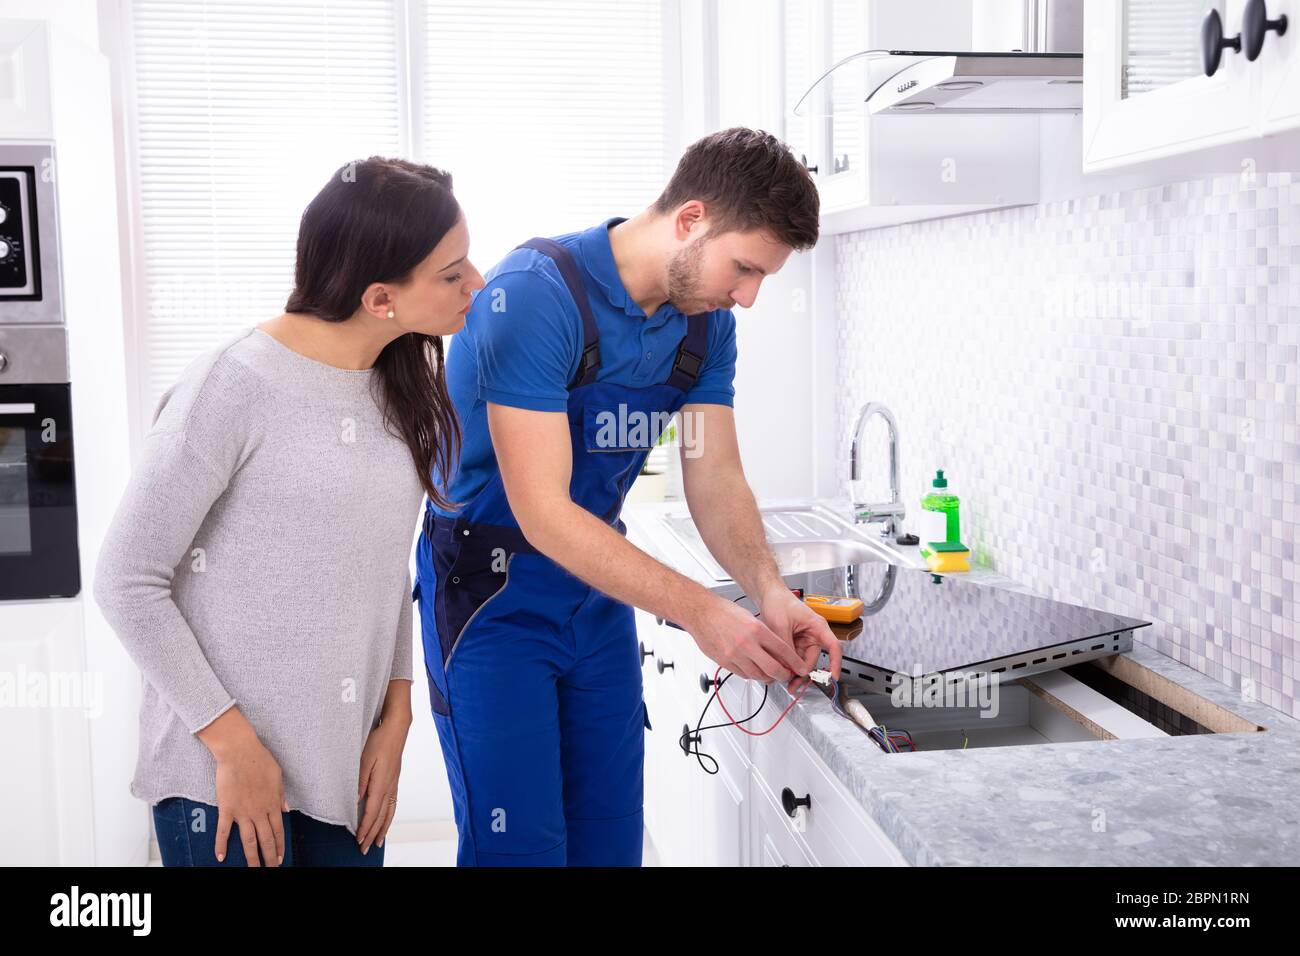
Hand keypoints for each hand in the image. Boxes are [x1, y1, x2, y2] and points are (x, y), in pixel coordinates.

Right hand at [211, 734, 287, 866]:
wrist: (239, 751)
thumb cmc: (260, 760)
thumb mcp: (278, 776)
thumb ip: (281, 795)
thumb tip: (286, 809)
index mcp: (273, 803)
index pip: (278, 831)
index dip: (280, 846)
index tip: (281, 858)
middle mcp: (259, 811)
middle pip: (265, 840)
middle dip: (269, 857)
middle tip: (270, 869)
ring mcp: (243, 811)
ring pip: (248, 840)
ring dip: (252, 857)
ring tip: (253, 869)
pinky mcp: (227, 808)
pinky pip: (224, 831)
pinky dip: (221, 845)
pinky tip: (221, 857)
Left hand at [356, 714, 409, 854]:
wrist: (397, 728)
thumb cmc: (378, 741)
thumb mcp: (364, 759)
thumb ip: (360, 781)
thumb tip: (356, 801)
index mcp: (381, 783)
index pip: (372, 812)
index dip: (365, 828)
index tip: (358, 840)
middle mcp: (390, 787)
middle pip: (382, 816)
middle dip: (373, 834)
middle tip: (365, 849)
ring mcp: (394, 784)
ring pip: (389, 812)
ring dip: (383, 828)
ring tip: (378, 841)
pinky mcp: (395, 780)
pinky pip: (393, 804)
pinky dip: (389, 817)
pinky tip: (386, 820)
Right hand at [685, 593, 808, 683]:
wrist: (701, 613)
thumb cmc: (723, 612)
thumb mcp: (750, 618)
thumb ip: (764, 635)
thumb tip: (777, 650)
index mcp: (756, 629)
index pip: (783, 650)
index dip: (794, 662)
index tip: (799, 667)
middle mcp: (746, 643)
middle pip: (772, 668)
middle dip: (783, 675)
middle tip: (786, 674)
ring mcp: (734, 655)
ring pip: (758, 675)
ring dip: (767, 677)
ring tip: (769, 673)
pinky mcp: (725, 662)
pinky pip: (743, 675)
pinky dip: (751, 674)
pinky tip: (753, 669)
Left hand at [757, 587, 842, 695]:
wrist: (768, 596)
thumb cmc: (779, 602)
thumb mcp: (781, 626)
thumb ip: (787, 649)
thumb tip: (791, 667)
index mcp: (817, 626)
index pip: (833, 647)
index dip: (835, 663)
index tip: (832, 677)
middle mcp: (813, 634)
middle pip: (812, 660)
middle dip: (802, 672)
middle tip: (792, 684)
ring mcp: (804, 639)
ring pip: (801, 661)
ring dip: (793, 670)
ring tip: (783, 678)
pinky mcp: (795, 643)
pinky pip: (794, 657)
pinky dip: (788, 664)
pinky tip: (780, 669)